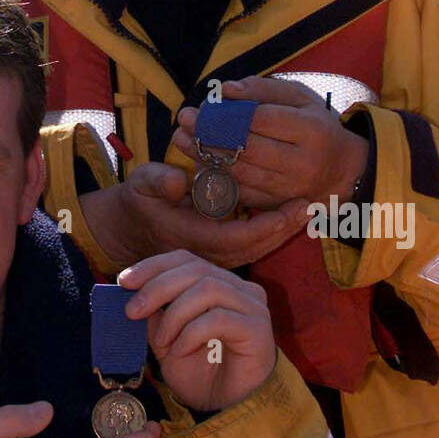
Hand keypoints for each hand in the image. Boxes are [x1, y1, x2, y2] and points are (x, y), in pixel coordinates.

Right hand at [80, 164, 308, 270]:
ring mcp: (215, 256)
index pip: (239, 237)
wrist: (127, 229)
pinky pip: (252, 244)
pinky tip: (289, 213)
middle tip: (311, 204)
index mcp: (193, 238)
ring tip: (308, 207)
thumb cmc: (137, 203)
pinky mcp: (219, 252)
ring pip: (257, 248)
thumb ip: (157, 181)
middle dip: (284, 227)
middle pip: (256, 246)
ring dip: (282, 230)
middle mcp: (209, 253)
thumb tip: (178, 181)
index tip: (291, 209)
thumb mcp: (140, 185)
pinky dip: (271, 230)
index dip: (267, 225)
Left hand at [119, 251, 275, 411]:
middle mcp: (240, 289)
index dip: (153, 266)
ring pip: (208, 289)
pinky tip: (181, 350)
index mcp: (219, 283)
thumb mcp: (166, 340)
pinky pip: (220, 318)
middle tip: (132, 312)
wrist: (227, 410)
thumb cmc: (200, 373)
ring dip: (175, 314)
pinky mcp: (259, 328)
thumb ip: (153, 315)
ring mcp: (252, 307)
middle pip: (195, 270)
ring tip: (161, 341)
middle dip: (157, 288)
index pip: (186, 259)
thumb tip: (129, 292)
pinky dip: (192, 333)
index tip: (124, 281)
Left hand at [173, 77, 368, 211]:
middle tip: (184, 120)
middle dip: (210, 133)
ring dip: (206, 156)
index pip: (263, 120)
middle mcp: (303, 164)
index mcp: (312, 131)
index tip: (202, 106)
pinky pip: (240, 193)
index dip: (229, 113)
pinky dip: (216, 178)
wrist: (342, 172)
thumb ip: (264, 89)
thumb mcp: (301, 98)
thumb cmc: (316, 127)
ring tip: (182, 138)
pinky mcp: (277, 206)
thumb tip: (226, 89)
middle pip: (248, 148)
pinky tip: (198, 162)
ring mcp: (289, 189)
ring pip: (240, 173)